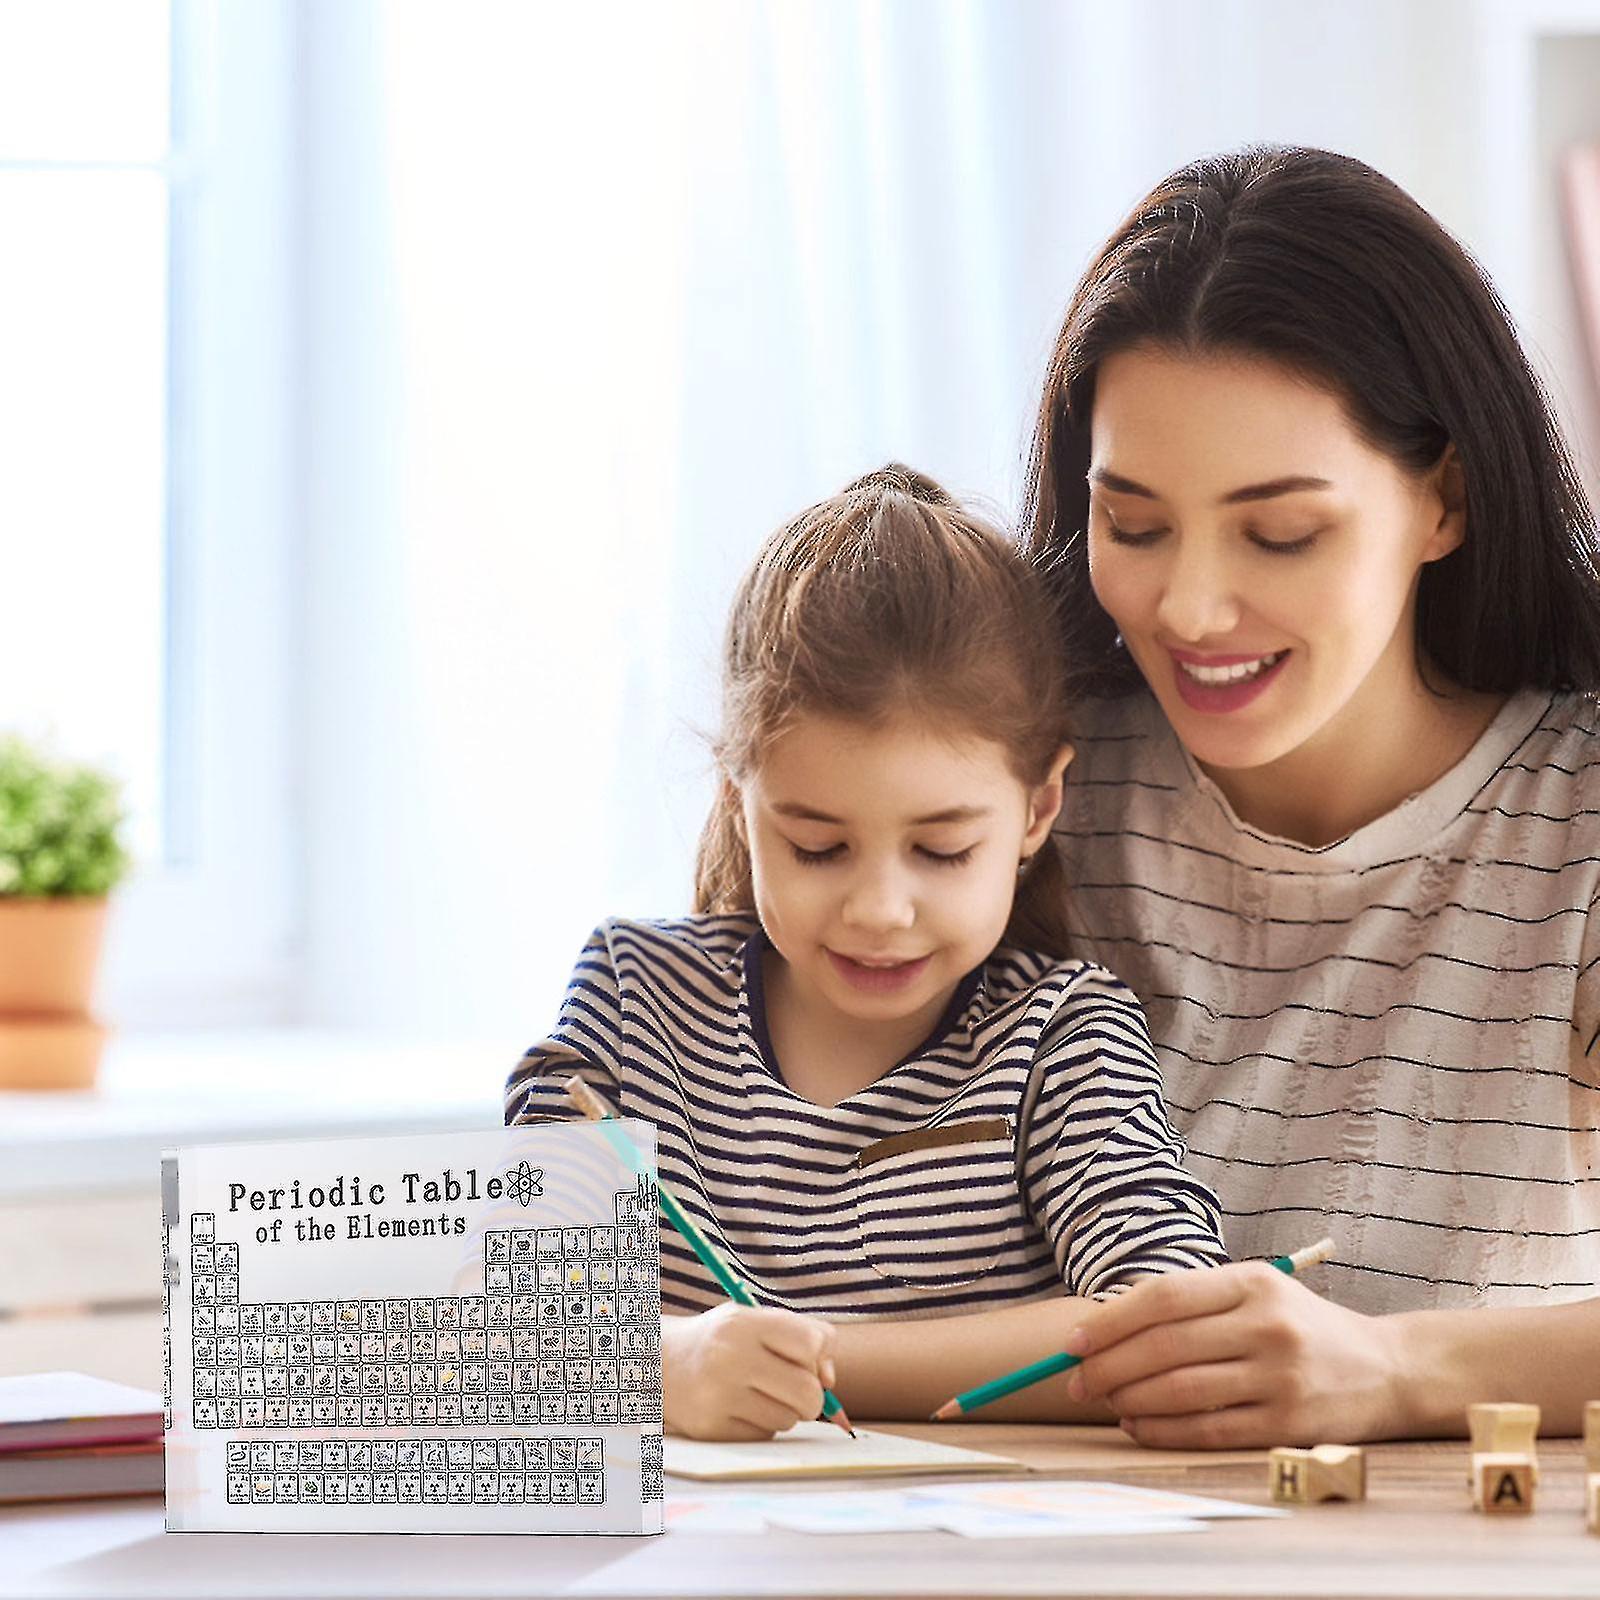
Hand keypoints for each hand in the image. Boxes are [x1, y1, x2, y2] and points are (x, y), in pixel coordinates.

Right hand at [662, 1303, 837, 1440]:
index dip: (817, 1355)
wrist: (660, 1364)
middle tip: (794, 1388)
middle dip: (811, 1396)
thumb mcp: (753, 1321)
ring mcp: (719, 1396)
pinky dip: (762, 1425)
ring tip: (758, 1393)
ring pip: (788, 1419)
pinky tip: (740, 1407)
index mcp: (743, 1323)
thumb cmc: (721, 1340)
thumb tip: (830, 1381)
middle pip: (808, 1392)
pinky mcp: (712, 1428)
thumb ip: (799, 1337)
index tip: (803, 1357)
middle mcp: (730, 1358)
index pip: (811, 1342)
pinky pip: (764, 1436)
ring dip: (784, 1411)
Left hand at [1061, 1262, 1409, 1447]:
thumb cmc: (1300, 1326)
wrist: (1387, 1369)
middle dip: (1108, 1366)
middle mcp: (1266, 1326)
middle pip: (1164, 1346)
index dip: (1110, 1320)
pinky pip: (1208, 1430)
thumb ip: (1193, 1302)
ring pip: (1181, 1390)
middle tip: (1074, 1380)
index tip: (1072, 1341)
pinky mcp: (1288, 1424)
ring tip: (1104, 1402)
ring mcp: (1279, 1377)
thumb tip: (1107, 1326)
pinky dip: (1163, 1431)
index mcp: (1252, 1282)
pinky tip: (1137, 1427)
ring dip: (1129, 1400)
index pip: (1163, 1297)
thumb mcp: (1255, 1291)